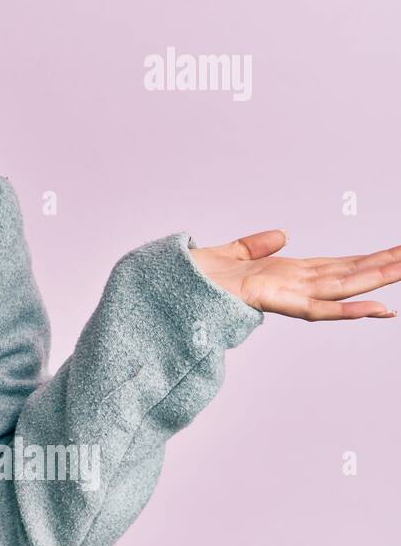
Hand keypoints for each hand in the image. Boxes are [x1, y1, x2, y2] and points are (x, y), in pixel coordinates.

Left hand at [188, 229, 400, 320]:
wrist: (168, 288)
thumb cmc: (196, 277)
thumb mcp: (232, 252)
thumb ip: (256, 244)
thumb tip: (280, 234)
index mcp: (288, 273)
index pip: (339, 265)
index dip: (370, 260)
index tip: (399, 252)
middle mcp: (293, 285)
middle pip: (351, 274)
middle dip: (386, 265)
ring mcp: (287, 295)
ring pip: (345, 288)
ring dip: (380, 280)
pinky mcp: (275, 303)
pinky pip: (319, 310)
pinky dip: (349, 311)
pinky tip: (379, 309)